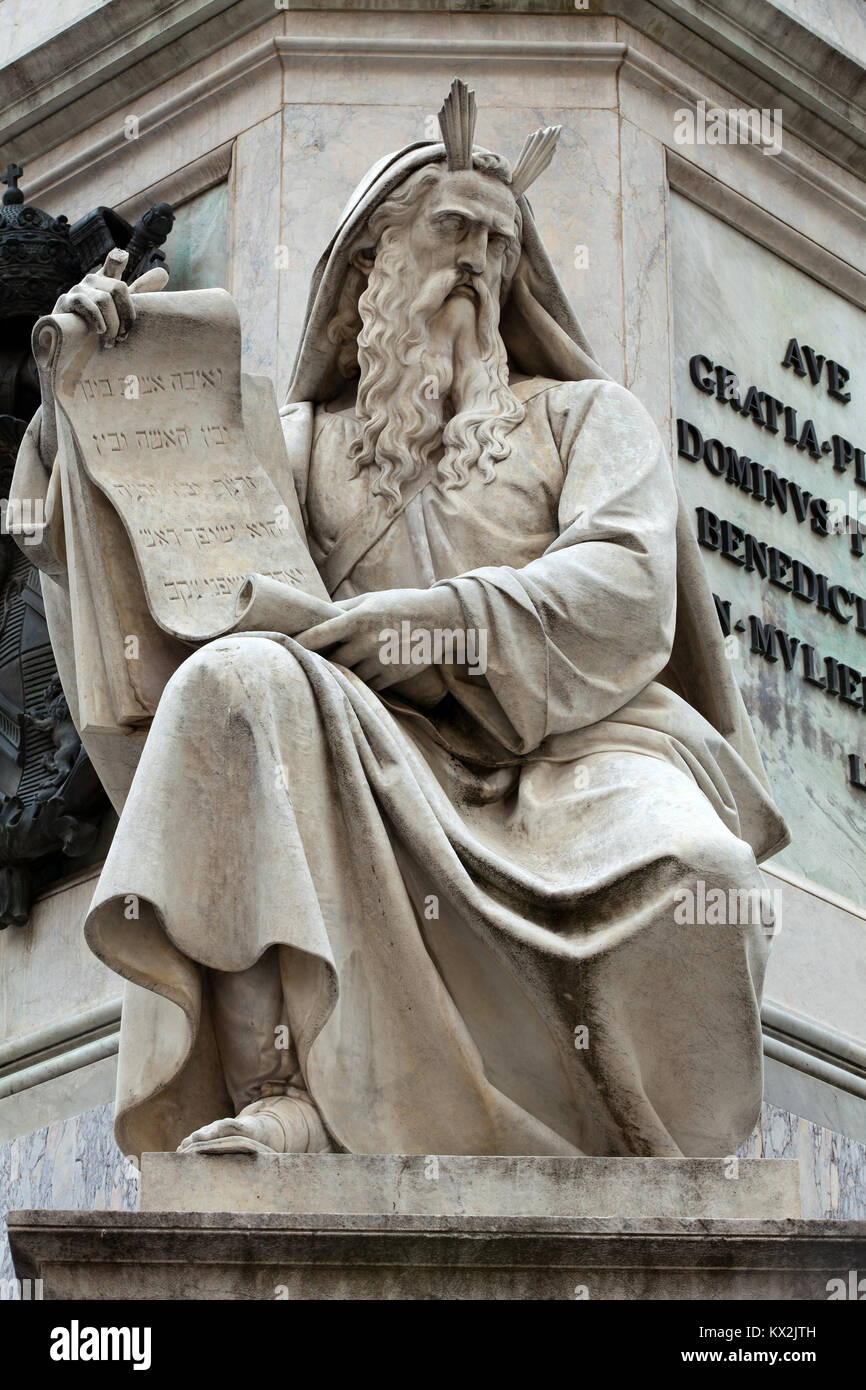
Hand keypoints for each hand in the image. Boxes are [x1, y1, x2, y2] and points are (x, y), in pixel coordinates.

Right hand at [53, 248, 168, 348]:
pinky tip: (99, 331)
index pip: (113, 264)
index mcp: (106, 281)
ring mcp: (78, 289)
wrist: (67, 342)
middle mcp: (92, 281)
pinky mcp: (65, 302)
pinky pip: (86, 305)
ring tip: (111, 341)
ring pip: (104, 300)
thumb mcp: (119, 307)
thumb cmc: (97, 324)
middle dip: (126, 316)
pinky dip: (96, 319)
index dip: (117, 260)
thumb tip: (164, 273)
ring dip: (112, 324)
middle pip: (119, 289)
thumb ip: (138, 292)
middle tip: (123, 337)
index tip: (123, 257)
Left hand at [295, 586, 460, 689]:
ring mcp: (379, 662)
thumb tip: (309, 616)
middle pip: (330, 660)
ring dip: (342, 671)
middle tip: (308, 660)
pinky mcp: (391, 677)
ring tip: (340, 665)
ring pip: (347, 674)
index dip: (298, 644)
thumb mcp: (369, 600)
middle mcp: (367, 642)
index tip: (284, 646)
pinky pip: (366, 684)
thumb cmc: (399, 605)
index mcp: (357, 619)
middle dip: (321, 660)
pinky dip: (361, 679)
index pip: (316, 637)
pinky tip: (364, 670)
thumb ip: (340, 609)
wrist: (439, 620)